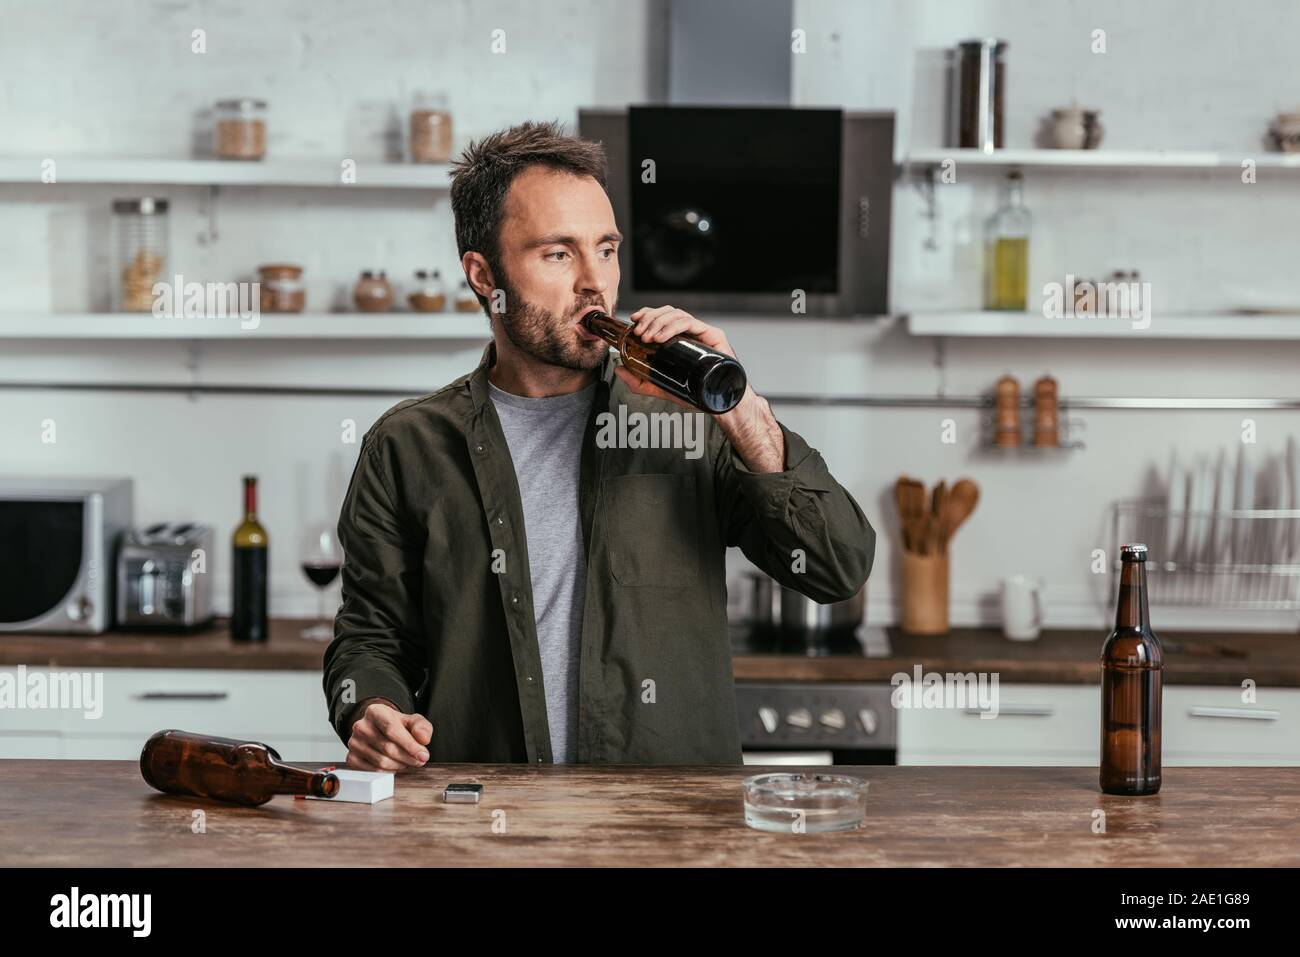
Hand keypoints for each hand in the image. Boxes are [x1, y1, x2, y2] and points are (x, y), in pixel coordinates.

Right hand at [345, 698, 431, 771]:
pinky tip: (396, 766)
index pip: (392, 730)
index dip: (410, 745)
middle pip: (387, 748)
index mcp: (375, 712)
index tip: (423, 755)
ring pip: (381, 762)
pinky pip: (373, 771)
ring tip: (409, 762)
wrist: (378, 729)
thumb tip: (423, 739)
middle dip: (408, 757)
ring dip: (400, 766)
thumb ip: (421, 727)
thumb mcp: (412, 721)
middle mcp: (361, 726)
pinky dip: (388, 772)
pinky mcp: (352, 759)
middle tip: (420, 761)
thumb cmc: (396, 725)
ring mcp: (354, 744)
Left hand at [613, 306, 753, 410]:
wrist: (716, 403)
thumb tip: (619, 368)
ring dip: (658, 322)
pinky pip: (691, 323)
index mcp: (680, 338)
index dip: (648, 313)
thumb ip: (638, 381)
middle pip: (668, 312)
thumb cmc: (693, 394)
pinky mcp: (713, 335)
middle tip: (639, 333)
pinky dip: (673, 327)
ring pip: (678, 314)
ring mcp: (703, 332)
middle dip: (650, 318)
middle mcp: (692, 332)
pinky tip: (661, 337)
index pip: (663, 316)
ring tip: (647, 337)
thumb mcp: (659, 387)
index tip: (634, 320)